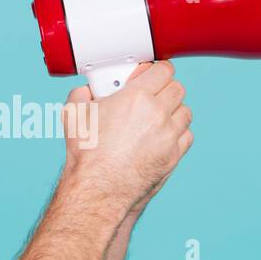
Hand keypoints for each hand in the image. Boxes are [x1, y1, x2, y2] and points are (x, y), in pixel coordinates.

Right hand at [60, 61, 192, 214]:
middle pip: (177, 88)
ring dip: (174, 111)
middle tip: (154, 95)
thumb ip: (82, 94)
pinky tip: (163, 136)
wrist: (99, 189)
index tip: (152, 74)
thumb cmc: (86, 154)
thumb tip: (87, 90)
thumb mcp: (74, 115)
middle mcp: (157, 113)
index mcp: (136, 96)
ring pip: (185, 111)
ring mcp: (169, 135)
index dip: (158, 70)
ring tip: (158, 117)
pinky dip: (178, 133)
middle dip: (166, 89)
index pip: (163, 70)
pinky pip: (187, 135)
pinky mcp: (174, 155)